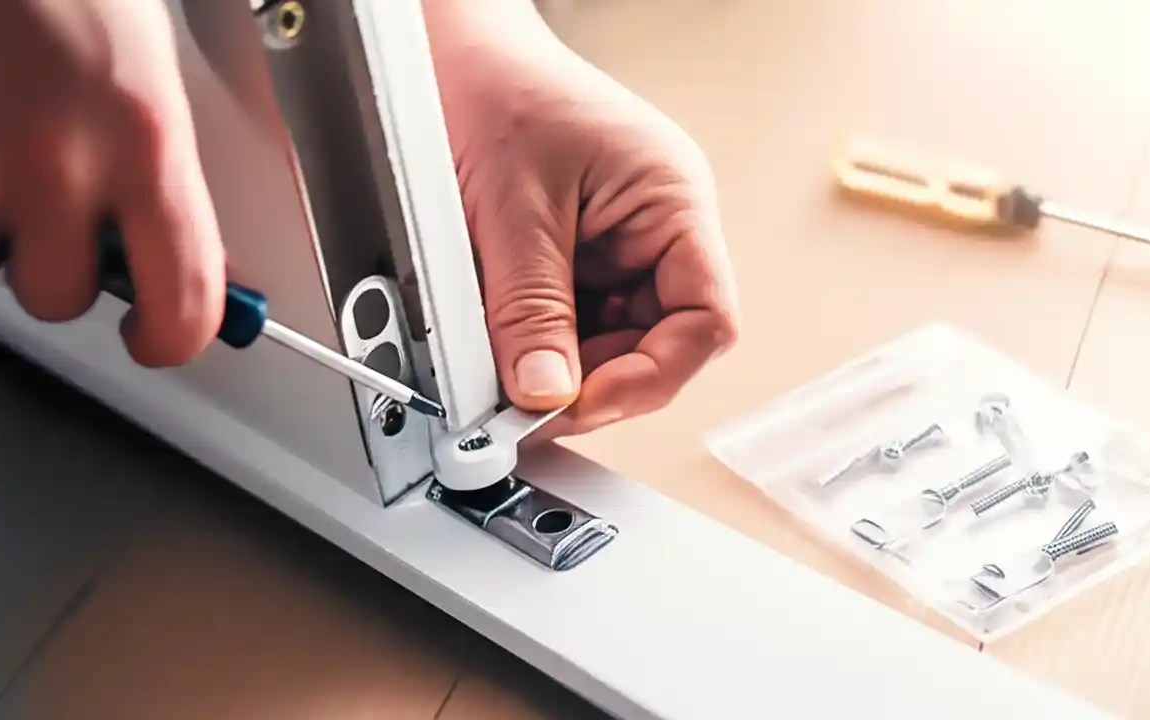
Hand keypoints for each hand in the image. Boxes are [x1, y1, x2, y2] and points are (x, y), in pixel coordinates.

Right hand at [0, 0, 223, 366]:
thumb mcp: (148, 68)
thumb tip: (184, 257)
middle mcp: (55, 160)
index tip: (158, 337)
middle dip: (54, 264)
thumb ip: (161, 171)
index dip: (171, 336)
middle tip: (50, 205)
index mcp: (146, 135)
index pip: (183, 295)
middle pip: (58, 296)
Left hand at [425, 0, 738, 435]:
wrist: (446, 45)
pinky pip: (565, 317)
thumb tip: (545, 392)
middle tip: (526, 403)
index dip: (650, 377)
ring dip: (557, 361)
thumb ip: (528, 308)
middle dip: (591, 376)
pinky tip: (495, 334)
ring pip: (604, 339)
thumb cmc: (496, 86)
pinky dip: (532, 338)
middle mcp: (655, 227)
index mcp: (672, 203)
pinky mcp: (572, 251)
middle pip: (654, 341)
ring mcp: (614, 242)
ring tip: (500, 364)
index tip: (581, 404)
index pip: (703, 320)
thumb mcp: (512, 209)